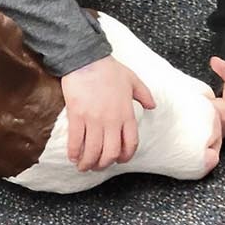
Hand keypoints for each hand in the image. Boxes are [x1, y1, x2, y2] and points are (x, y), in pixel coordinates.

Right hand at [60, 56, 155, 171]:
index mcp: (126, 114)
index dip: (125, 156)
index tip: (119, 161)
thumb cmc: (108, 69)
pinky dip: (74, 152)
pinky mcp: (77, 116)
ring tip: (83, 166)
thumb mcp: (133, 80)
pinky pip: (76, 140)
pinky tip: (72, 156)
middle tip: (97, 166)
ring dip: (88, 163)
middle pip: (111, 153)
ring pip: (93, 151)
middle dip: (104, 164)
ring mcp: (94, 120)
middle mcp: (112, 121)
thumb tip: (152, 106)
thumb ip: (144, 95)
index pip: (130, 143)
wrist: (86, 58)